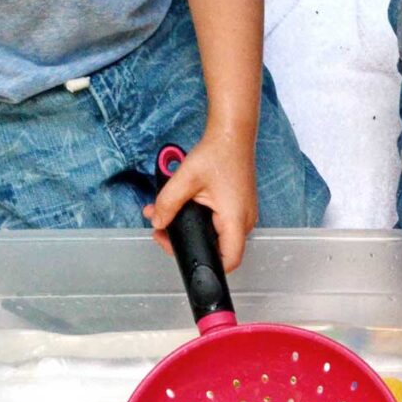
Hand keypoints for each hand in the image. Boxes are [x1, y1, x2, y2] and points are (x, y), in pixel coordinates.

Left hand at [143, 127, 257, 271]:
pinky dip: (200, 221)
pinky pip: (219, 224)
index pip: (229, 261)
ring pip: (217, 237)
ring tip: (165, 217)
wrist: (232, 134)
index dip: (209, 267)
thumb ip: (167, 203)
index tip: (184, 255)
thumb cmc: (217, 153)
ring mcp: (242, 216)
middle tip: (163, 233)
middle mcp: (244, 222)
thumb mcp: (185, 179)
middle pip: (219, 250)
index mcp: (235, 220)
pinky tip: (183, 208)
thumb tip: (157, 222)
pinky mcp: (237, 209)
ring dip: (191, 230)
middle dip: (188, 244)